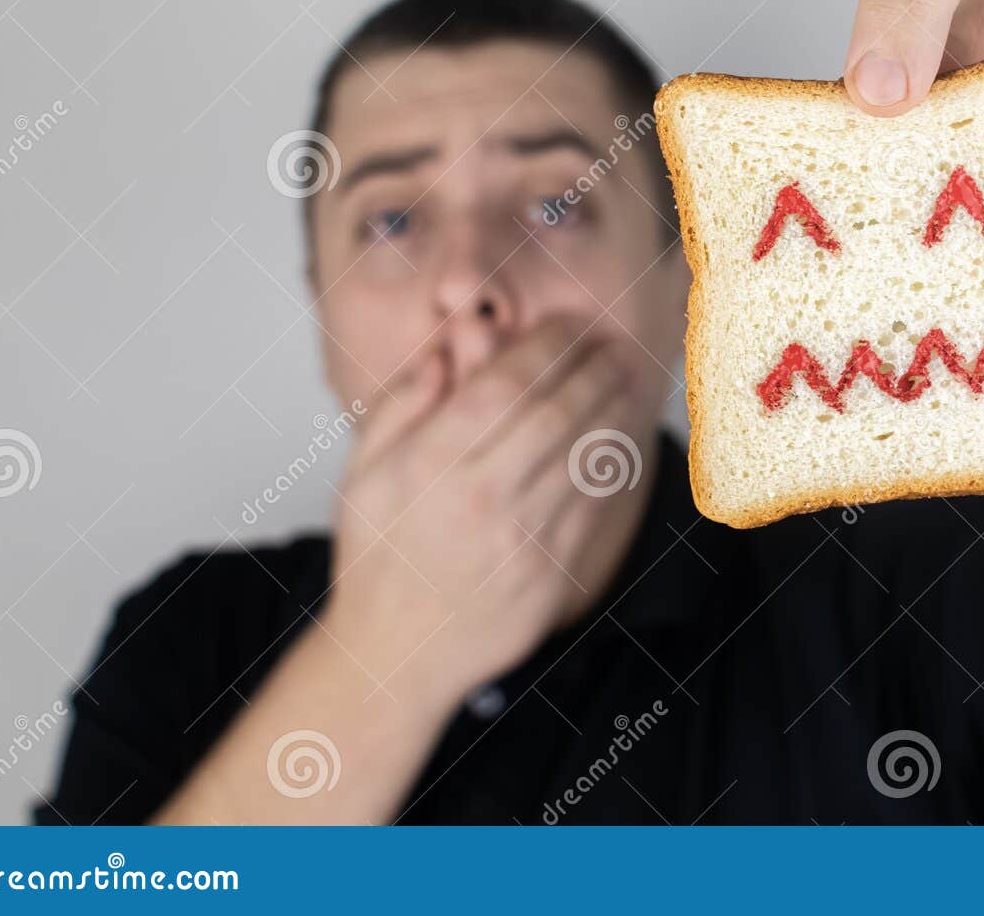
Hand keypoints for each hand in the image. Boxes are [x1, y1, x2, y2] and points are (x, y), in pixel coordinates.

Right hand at [322, 316, 633, 707]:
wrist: (396, 656)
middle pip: (556, 413)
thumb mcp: (361, 476)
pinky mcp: (552, 573)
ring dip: (611, 409)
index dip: (545, 347)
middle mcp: (481, 498)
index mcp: (431, 467)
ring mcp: (523, 538)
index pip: (504, 385)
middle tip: (608, 344)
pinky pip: (594, 504)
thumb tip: (442, 354)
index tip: (566, 326)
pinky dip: (611, 463)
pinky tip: (617, 438)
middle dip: (591, 370)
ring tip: (623, 378)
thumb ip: (399, 408)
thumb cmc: (378, 560)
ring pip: (585, 455)